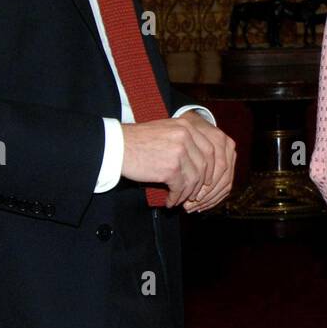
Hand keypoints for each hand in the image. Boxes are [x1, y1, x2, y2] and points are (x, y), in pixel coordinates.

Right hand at [120, 114, 235, 209]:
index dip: (210, 168)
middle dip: (201, 183)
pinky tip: (170, 201)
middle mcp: (186, 137)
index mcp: (187, 126)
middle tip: (194, 194)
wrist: (115, 146)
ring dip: (188, 193)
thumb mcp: (166, 131)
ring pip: (194, 179)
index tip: (205, 180)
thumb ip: (185, 141)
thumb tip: (201, 164)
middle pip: (205, 165)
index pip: (210, 149)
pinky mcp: (171, 167)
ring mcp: (179, 152)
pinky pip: (180, 187)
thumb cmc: (137, 141)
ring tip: (179, 199)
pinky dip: (176, 197)